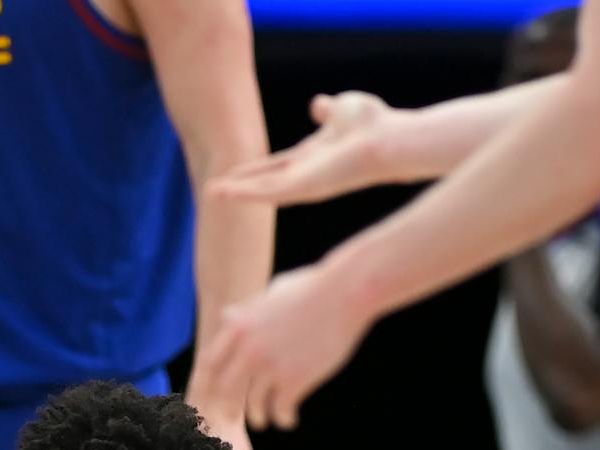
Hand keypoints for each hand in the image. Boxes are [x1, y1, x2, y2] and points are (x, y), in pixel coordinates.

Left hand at [190, 262, 372, 431]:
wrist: (345, 292)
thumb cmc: (313, 287)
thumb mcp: (271, 293)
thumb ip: (247, 310)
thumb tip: (230, 315)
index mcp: (239, 326)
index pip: (210, 362)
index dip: (211, 380)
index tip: (220, 390)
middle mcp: (248, 348)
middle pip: (225, 390)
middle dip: (229, 405)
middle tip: (237, 414)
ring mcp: (270, 366)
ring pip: (254, 406)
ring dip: (260, 417)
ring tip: (266, 420)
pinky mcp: (294, 379)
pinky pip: (280, 411)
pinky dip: (284, 419)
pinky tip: (290, 420)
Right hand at [211, 92, 405, 206]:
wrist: (388, 140)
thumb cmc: (373, 126)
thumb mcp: (342, 110)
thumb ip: (327, 111)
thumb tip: (319, 105)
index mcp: (313, 157)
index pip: (277, 164)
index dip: (254, 167)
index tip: (233, 170)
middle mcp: (307, 174)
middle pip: (266, 181)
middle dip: (240, 186)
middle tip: (212, 191)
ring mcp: (304, 183)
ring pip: (263, 191)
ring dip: (236, 193)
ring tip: (210, 194)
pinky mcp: (303, 188)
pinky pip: (268, 192)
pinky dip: (244, 194)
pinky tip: (223, 194)